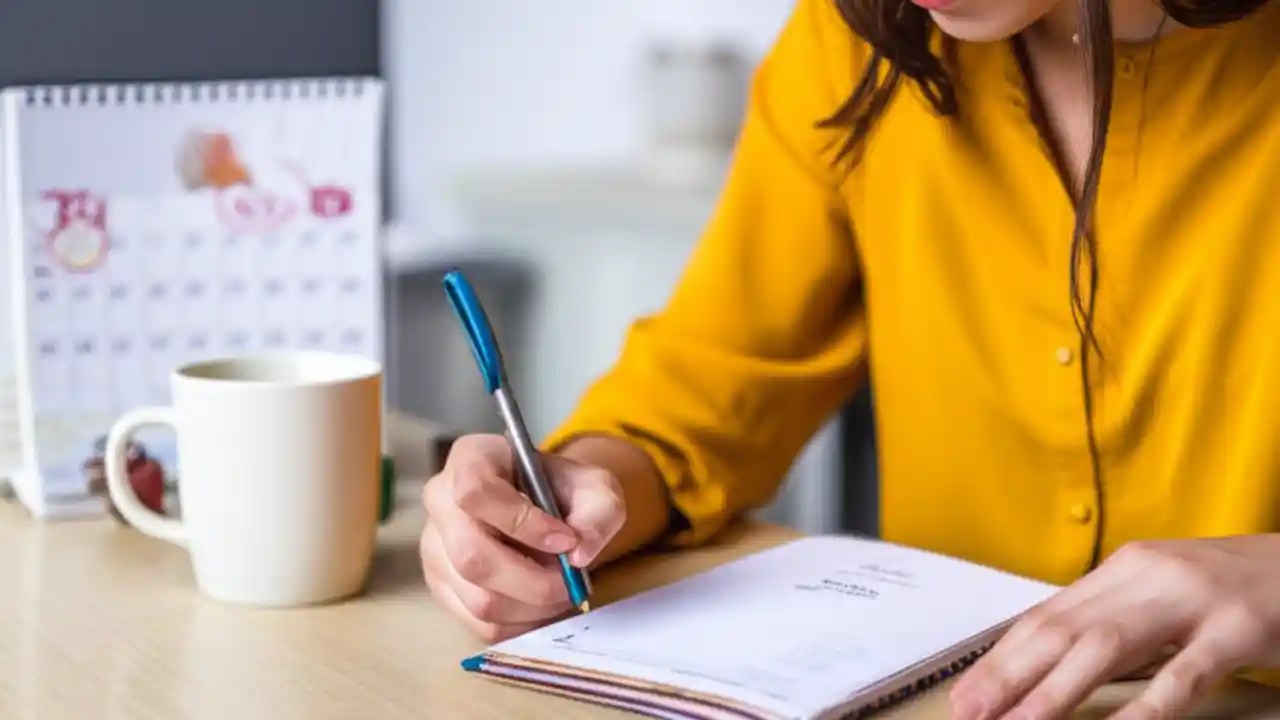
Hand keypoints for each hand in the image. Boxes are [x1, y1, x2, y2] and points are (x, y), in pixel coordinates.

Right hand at [420, 434, 625, 641]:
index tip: (565, 539)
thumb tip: (579, 554)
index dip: (522, 523)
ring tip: (560, 590)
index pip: (477, 492)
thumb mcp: (594, 486)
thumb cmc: (563, 490)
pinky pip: (479, 623)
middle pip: (472, 556)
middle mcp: (440, 500)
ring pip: (477, 597)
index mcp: (471, 458)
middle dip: (533, 581)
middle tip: (571, 581)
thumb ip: (599, 511)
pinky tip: (542, 606)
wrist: (546, 508)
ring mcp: (434, 546)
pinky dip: (521, 624)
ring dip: (532, 606)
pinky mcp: (442, 586)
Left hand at [950, 535, 1279, 719]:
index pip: (1045, 615)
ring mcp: (1191, 600)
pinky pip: (1184, 673)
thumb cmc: (1235, 588)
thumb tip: (1052, 661)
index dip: (1001, 657)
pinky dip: (1145, 706)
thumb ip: (1113, 619)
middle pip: (1061, 629)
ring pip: (1106, 646)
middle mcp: (1146, 577)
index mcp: (1123, 569)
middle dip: (1009, 675)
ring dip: (1054, 691)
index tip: (966, 694)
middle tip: (971, 712)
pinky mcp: (1238, 628)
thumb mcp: (1164, 593)